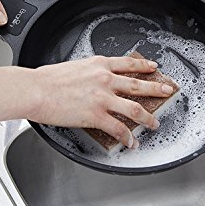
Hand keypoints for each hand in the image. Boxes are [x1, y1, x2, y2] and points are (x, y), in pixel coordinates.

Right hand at [28, 56, 175, 148]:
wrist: (35, 89)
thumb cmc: (47, 79)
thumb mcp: (74, 66)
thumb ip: (89, 72)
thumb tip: (92, 78)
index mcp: (99, 65)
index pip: (128, 64)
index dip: (144, 66)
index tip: (153, 67)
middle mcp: (105, 79)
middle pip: (139, 84)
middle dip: (158, 88)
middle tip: (169, 91)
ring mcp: (103, 98)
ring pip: (135, 108)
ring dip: (148, 117)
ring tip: (155, 123)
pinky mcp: (96, 115)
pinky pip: (118, 128)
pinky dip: (128, 137)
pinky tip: (132, 141)